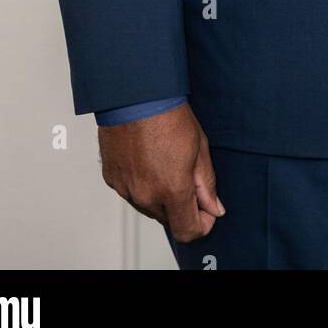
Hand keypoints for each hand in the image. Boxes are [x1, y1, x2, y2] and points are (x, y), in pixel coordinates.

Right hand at [98, 101, 224, 240]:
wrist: (135, 96)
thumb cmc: (167, 115)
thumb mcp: (199, 148)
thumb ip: (206, 184)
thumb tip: (214, 208)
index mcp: (172, 190)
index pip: (188, 230)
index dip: (202, 224)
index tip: (207, 211)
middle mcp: (146, 196)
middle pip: (169, 219)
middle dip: (182, 206)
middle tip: (187, 177)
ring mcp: (126, 189)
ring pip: (149, 207)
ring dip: (160, 196)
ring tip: (165, 162)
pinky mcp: (112, 179)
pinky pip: (131, 192)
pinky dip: (141, 184)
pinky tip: (147, 160)